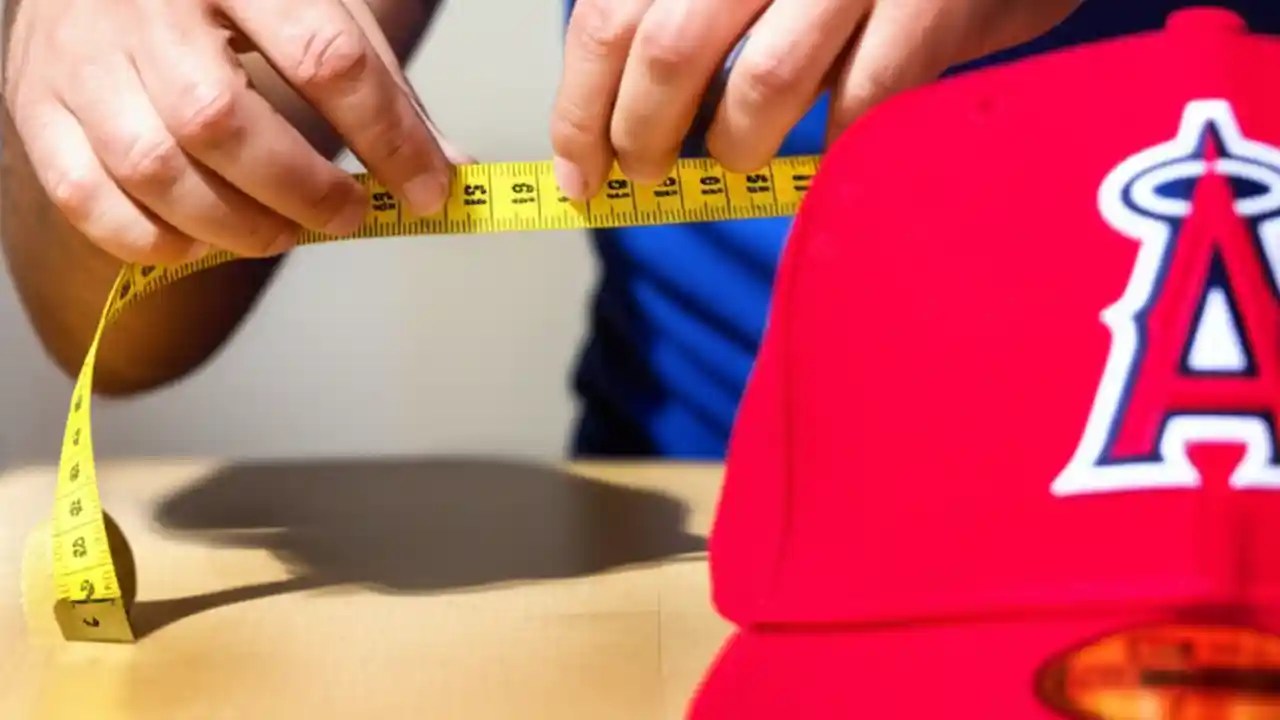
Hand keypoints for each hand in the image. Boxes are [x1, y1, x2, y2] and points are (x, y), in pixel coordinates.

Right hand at [3, 0, 456, 264]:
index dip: (387, 138)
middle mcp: (144, 5)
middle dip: (303, 189)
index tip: (428, 191)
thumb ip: (377, 86)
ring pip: (154, 168)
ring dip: (235, 225)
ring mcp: (79, 56)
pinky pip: (85, 197)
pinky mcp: (35, 102)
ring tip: (282, 230)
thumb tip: (444, 171)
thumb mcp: (311, 2)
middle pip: (223, 120)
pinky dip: (153, 239)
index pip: (326, 57)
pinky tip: (201, 238)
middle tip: (348, 214)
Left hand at [550, 0, 1079, 198]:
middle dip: (642, 137)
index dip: (580, 108)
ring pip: (762, 84)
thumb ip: (688, 25)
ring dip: (736, 147)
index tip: (579, 175)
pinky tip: (825, 156)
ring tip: (737, 158)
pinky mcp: (930, 4)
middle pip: (667, 50)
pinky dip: (831, 151)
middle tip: (646, 173)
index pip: (607, 16)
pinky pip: (860, 104)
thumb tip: (610, 128)